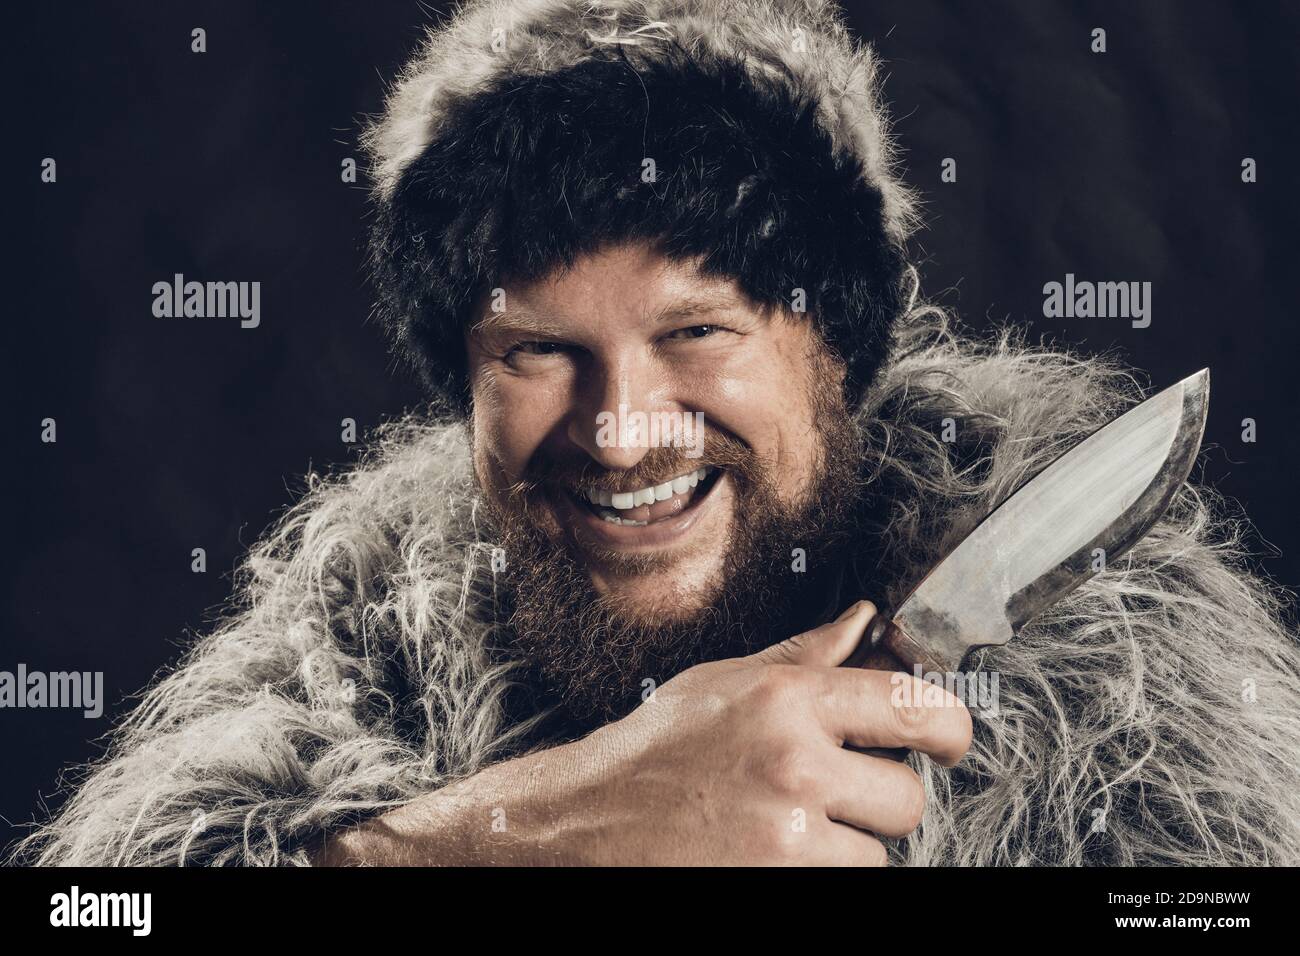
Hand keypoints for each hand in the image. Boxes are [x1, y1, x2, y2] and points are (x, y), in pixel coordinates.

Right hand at [315, 601, 971, 865]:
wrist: (585, 824)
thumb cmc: (653, 751)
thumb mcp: (724, 683)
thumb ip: (804, 655)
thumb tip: (865, 619)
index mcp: (787, 698)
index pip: (918, 707)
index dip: (950, 728)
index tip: (947, 740)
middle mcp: (795, 762)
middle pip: (908, 798)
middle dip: (879, 800)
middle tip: (833, 792)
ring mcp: (787, 835)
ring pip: (878, 855)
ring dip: (847, 846)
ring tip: (788, 825)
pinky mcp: (778, 885)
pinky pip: (845, 885)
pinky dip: (820, 873)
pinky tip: (775, 851)